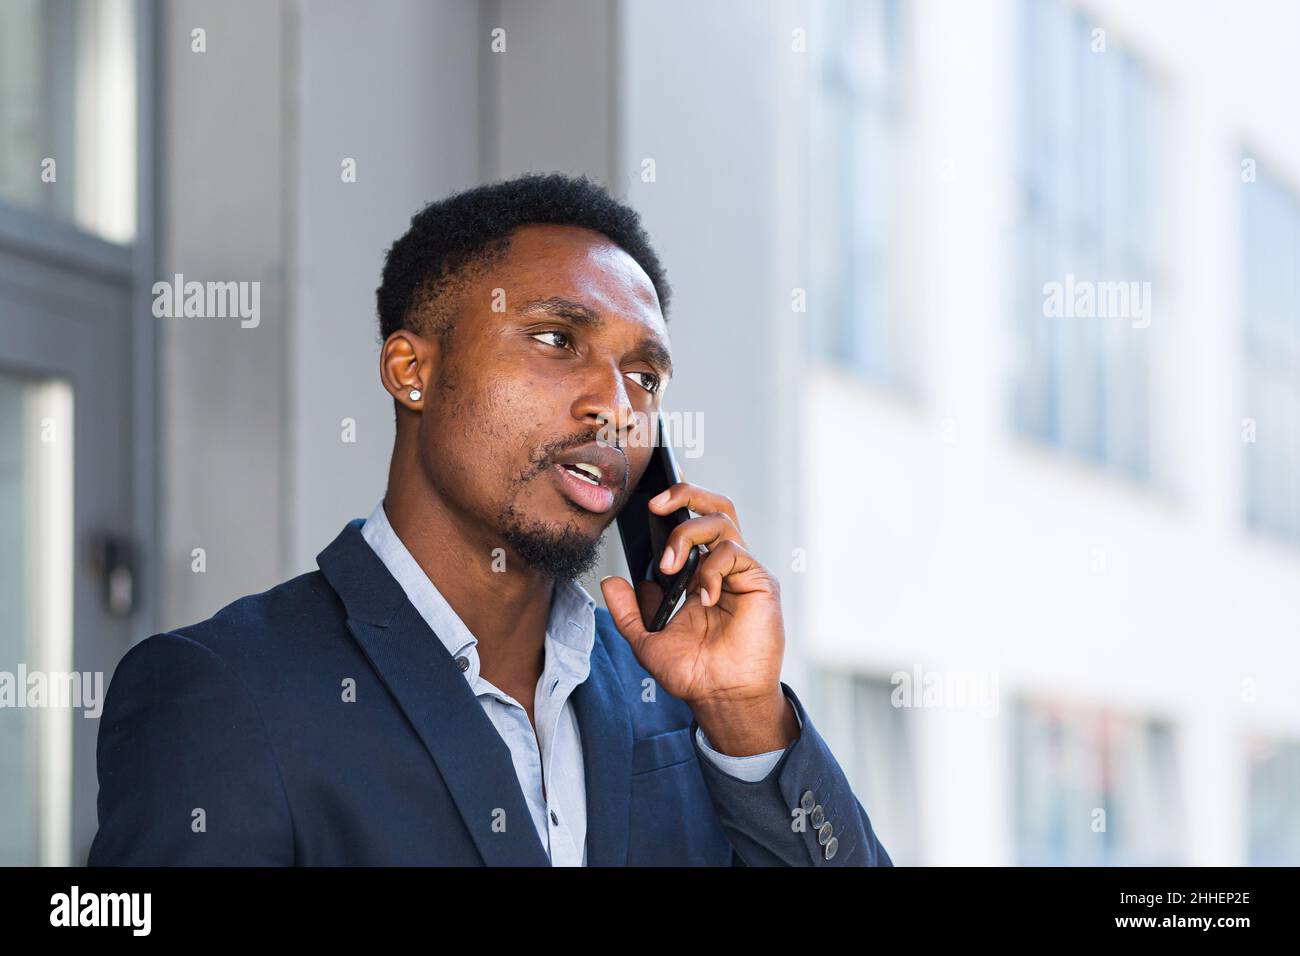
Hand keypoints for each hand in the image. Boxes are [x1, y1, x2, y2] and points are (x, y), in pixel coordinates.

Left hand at [600, 482, 797, 755]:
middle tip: (656, 504)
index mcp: (699, 574)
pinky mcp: (759, 583)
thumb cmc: (694, 673)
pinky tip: (704, 597)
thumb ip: (628, 612)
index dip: (678, 500)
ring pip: (722, 521)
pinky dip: (712, 570)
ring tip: (671, 566)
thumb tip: (611, 583)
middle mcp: (723, 566)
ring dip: (688, 534)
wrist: (722, 699)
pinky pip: (734, 553)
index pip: (693, 522)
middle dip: (685, 494)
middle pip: (715, 506)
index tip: (650, 499)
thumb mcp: (647, 641)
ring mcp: (742, 572)